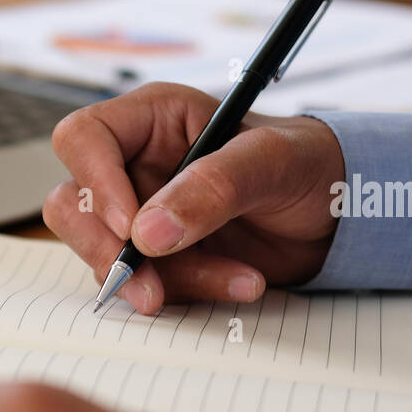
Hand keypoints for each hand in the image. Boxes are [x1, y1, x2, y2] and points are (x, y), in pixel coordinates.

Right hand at [46, 82, 344, 314]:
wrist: (339, 215)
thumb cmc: (310, 164)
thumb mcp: (275, 162)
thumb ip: (214, 187)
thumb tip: (148, 232)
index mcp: (153, 119)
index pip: (83, 138)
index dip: (95, 184)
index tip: (131, 229)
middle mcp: (134, 164)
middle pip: (73, 206)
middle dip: (108, 252)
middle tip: (150, 288)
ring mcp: (140, 214)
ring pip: (105, 254)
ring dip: (165, 280)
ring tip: (235, 280)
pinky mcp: (156, 257)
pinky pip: (144, 284)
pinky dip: (190, 293)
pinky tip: (240, 283)